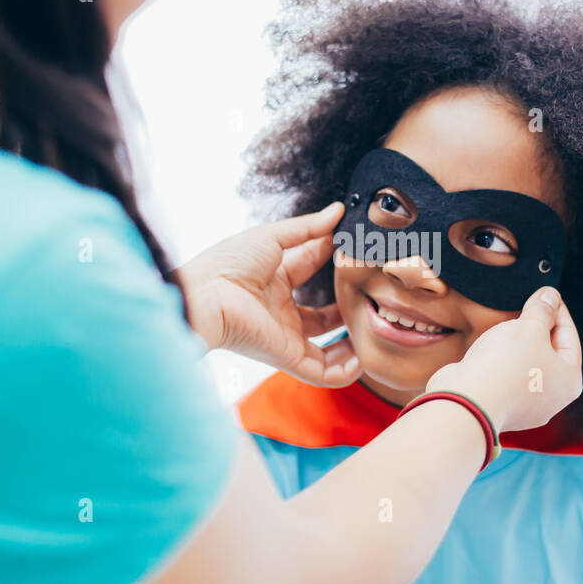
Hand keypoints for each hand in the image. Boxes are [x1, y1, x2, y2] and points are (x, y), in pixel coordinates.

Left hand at [177, 202, 361, 386]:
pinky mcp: (288, 357)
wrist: (206, 297)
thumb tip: (338, 211)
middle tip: (375, 293)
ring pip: (327, 348)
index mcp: (274, 281)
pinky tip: (364, 358)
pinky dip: (345, 371)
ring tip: (376, 330)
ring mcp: (286, 337)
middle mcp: (281, 312)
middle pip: (323, 315)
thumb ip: (308, 228)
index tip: (361, 253)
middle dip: (349, 307)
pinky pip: (323, 373)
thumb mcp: (272, 237)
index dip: (336, 263)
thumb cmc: (227, 265)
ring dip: (352, 343)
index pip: (313, 272)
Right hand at [425, 286, 581, 432]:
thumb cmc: (505, 366)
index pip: (570, 337)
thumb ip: (542, 310)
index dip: (558, 311)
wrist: (466, 401)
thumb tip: (550, 296)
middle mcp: (551, 398)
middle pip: (550, 353)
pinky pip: (507, 377)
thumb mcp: (529, 327)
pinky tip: (493, 347)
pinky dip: (503, 361)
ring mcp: (526, 406)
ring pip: (528, 365)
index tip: (547, 295)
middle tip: (528, 306)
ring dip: (519, 345)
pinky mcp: (501, 406)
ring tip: (508, 326)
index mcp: (569, 381)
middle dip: (539, 328)